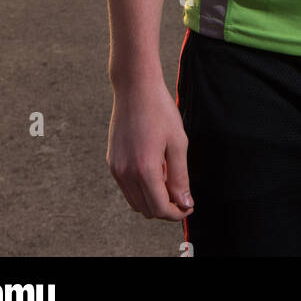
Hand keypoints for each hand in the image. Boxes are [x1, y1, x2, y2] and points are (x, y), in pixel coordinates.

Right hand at [107, 81, 193, 220]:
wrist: (135, 88)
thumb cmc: (160, 111)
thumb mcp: (178, 142)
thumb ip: (180, 177)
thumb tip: (184, 203)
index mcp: (144, 169)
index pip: (160, 208)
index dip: (176, 213)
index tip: (188, 206)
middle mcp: (126, 173)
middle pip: (147, 209)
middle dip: (165, 207)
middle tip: (181, 193)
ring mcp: (116, 169)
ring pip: (135, 201)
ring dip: (152, 198)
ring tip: (167, 175)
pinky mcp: (112, 162)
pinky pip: (127, 187)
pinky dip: (141, 187)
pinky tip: (154, 167)